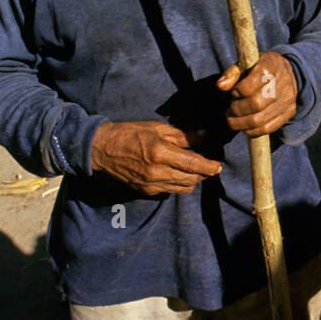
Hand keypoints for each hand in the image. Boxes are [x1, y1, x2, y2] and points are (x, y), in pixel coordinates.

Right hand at [90, 120, 221, 194]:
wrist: (102, 149)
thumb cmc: (130, 133)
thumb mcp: (157, 129)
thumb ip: (183, 136)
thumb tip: (205, 136)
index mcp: (160, 153)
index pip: (193, 164)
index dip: (209, 166)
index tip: (218, 166)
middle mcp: (156, 172)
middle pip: (191, 179)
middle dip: (203, 174)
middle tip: (209, 166)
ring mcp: (150, 184)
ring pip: (182, 188)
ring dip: (193, 180)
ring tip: (195, 170)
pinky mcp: (145, 191)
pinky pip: (170, 191)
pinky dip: (179, 184)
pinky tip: (178, 174)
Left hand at [217, 51, 297, 136]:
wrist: (288, 71)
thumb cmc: (261, 67)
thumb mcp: (247, 63)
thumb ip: (232, 73)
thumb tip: (221, 86)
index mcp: (270, 66)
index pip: (247, 87)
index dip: (236, 92)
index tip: (234, 92)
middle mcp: (281, 83)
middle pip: (255, 105)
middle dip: (237, 110)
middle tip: (229, 110)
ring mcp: (287, 100)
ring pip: (260, 121)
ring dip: (240, 123)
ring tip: (233, 119)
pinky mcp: (289, 112)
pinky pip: (268, 129)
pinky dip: (252, 131)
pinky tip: (244, 126)